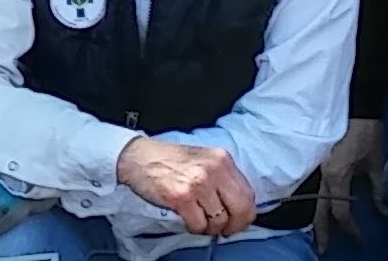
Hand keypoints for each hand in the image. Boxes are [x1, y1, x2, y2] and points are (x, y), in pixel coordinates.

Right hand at [115, 137, 258, 237]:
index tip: (237, 222)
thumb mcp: (203, 160)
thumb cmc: (169, 160)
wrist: (138, 157)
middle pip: (240, 209)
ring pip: (219, 221)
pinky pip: (198, 225)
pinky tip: (186, 218)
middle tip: (223, 229)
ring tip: (199, 219)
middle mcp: (213, 169)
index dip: (244, 215)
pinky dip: (194, 227)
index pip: (248, 195)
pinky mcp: (181, 197)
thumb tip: (237, 206)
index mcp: (222, 159)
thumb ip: (222, 178)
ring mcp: (198, 183)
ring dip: (209, 227)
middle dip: (233, 225)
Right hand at [314, 118, 385, 246]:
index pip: (340, 210)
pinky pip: (315, 187)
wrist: (355, 105)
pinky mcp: (319, 162)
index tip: (359, 239)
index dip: (350, 228)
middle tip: (323, 250)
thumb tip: (382, 212)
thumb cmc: (367, 132)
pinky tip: (318, 210)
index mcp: (336, 175)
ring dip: (317, 218)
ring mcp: (318, 167)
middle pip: (319, 209)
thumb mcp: (376, 162)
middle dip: (323, 231)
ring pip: (314, 200)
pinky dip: (317, 202)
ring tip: (319, 235)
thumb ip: (378, 189)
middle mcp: (323, 175)